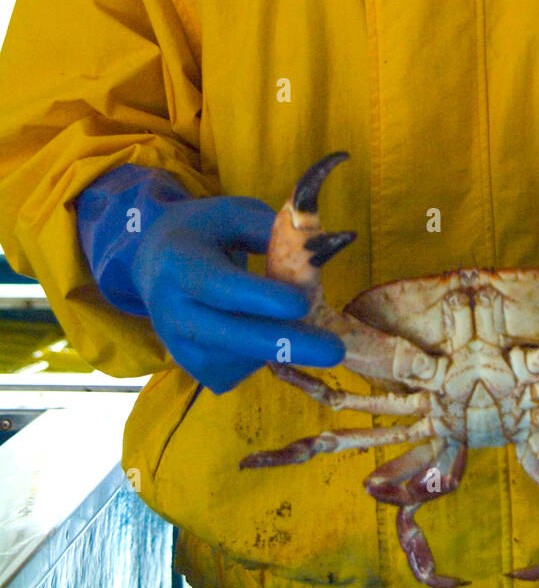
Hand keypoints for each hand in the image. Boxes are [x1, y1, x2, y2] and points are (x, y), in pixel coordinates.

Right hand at [75, 166, 344, 392]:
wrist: (155, 261)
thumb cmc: (206, 232)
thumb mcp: (236, 215)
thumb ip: (275, 231)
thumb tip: (326, 246)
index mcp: (179, 262)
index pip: (220, 287)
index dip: (261, 298)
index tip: (303, 302)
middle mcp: (171, 309)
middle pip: (230, 335)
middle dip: (285, 343)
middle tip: (334, 350)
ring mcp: (177, 345)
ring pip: (241, 357)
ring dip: (279, 343)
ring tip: (292, 315)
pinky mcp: (191, 367)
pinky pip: (238, 371)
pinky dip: (263, 355)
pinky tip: (263, 329)